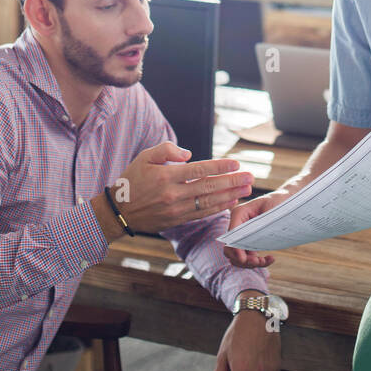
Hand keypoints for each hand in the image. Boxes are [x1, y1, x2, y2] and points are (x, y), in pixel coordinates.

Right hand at [111, 142, 253, 232]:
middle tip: (250, 177)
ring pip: (208, 203)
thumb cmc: (133, 179)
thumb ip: (166, 150)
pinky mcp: (176, 221)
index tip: (236, 164)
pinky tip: (230, 202)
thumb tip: (188, 154)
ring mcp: (175, 210)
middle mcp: (172, 194)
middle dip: (231, 182)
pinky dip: (218, 209)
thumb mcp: (145, 156)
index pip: (199, 170)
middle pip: (208, 187)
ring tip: (246, 190)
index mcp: (166, 176)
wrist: (119, 211)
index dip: (219, 167)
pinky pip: (201, 214)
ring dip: (230, 196)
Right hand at [222, 189, 293, 268]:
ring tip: (266, 260)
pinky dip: (258, 262)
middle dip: (243, 259)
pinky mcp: (250, 241)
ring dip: (251, 262)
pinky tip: (270, 258)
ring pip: (239, 256)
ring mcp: (242, 234)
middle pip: (230, 249)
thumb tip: (249, 239)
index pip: (230, 236)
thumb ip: (258, 224)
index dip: (235, 250)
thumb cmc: (279, 202)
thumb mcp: (270, 210)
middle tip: (258, 261)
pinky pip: (248, 257)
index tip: (245, 259)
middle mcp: (237, 224)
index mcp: (239, 214)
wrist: (288, 201)